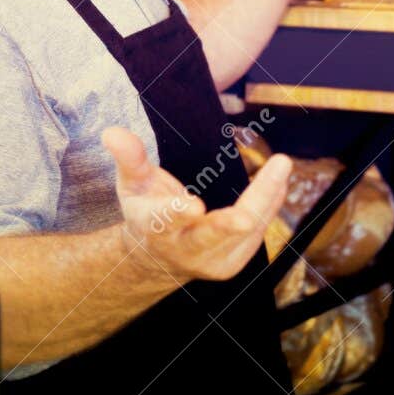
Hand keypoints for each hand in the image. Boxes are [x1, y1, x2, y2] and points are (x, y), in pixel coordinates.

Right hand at [101, 126, 291, 283]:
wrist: (158, 257)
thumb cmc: (146, 212)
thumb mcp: (132, 184)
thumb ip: (129, 158)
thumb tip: (112, 132)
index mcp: (155, 228)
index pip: (164, 221)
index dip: (176, 212)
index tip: (193, 205)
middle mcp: (184, 248)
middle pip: (213, 234)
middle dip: (234, 220)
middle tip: (253, 205)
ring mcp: (212, 260)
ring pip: (246, 231)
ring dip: (266, 197)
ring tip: (281, 165)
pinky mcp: (233, 262)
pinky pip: (258, 231)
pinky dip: (270, 203)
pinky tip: (280, 180)